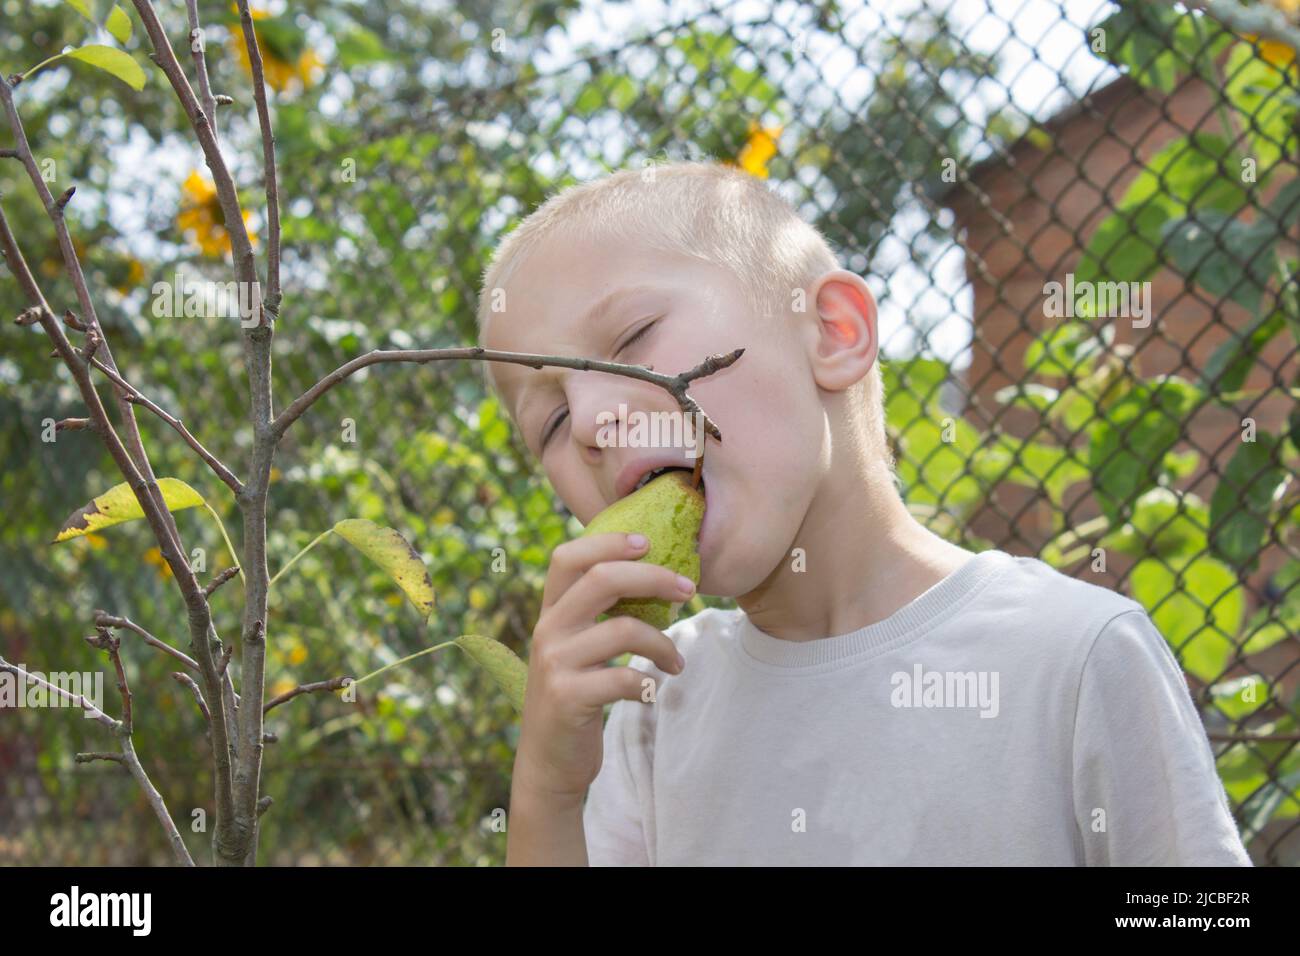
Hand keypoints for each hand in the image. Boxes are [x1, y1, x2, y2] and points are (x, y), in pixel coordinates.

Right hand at [511, 531, 691, 805]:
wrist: (548, 761)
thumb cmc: (574, 696)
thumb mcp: (574, 648)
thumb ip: (595, 614)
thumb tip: (652, 575)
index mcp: (550, 612)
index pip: (568, 557)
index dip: (608, 542)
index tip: (647, 542)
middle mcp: (547, 631)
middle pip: (602, 579)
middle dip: (653, 577)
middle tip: (687, 588)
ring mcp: (555, 664)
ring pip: (623, 630)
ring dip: (663, 643)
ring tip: (677, 660)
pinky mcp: (568, 698)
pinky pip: (624, 678)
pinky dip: (649, 682)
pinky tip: (653, 689)